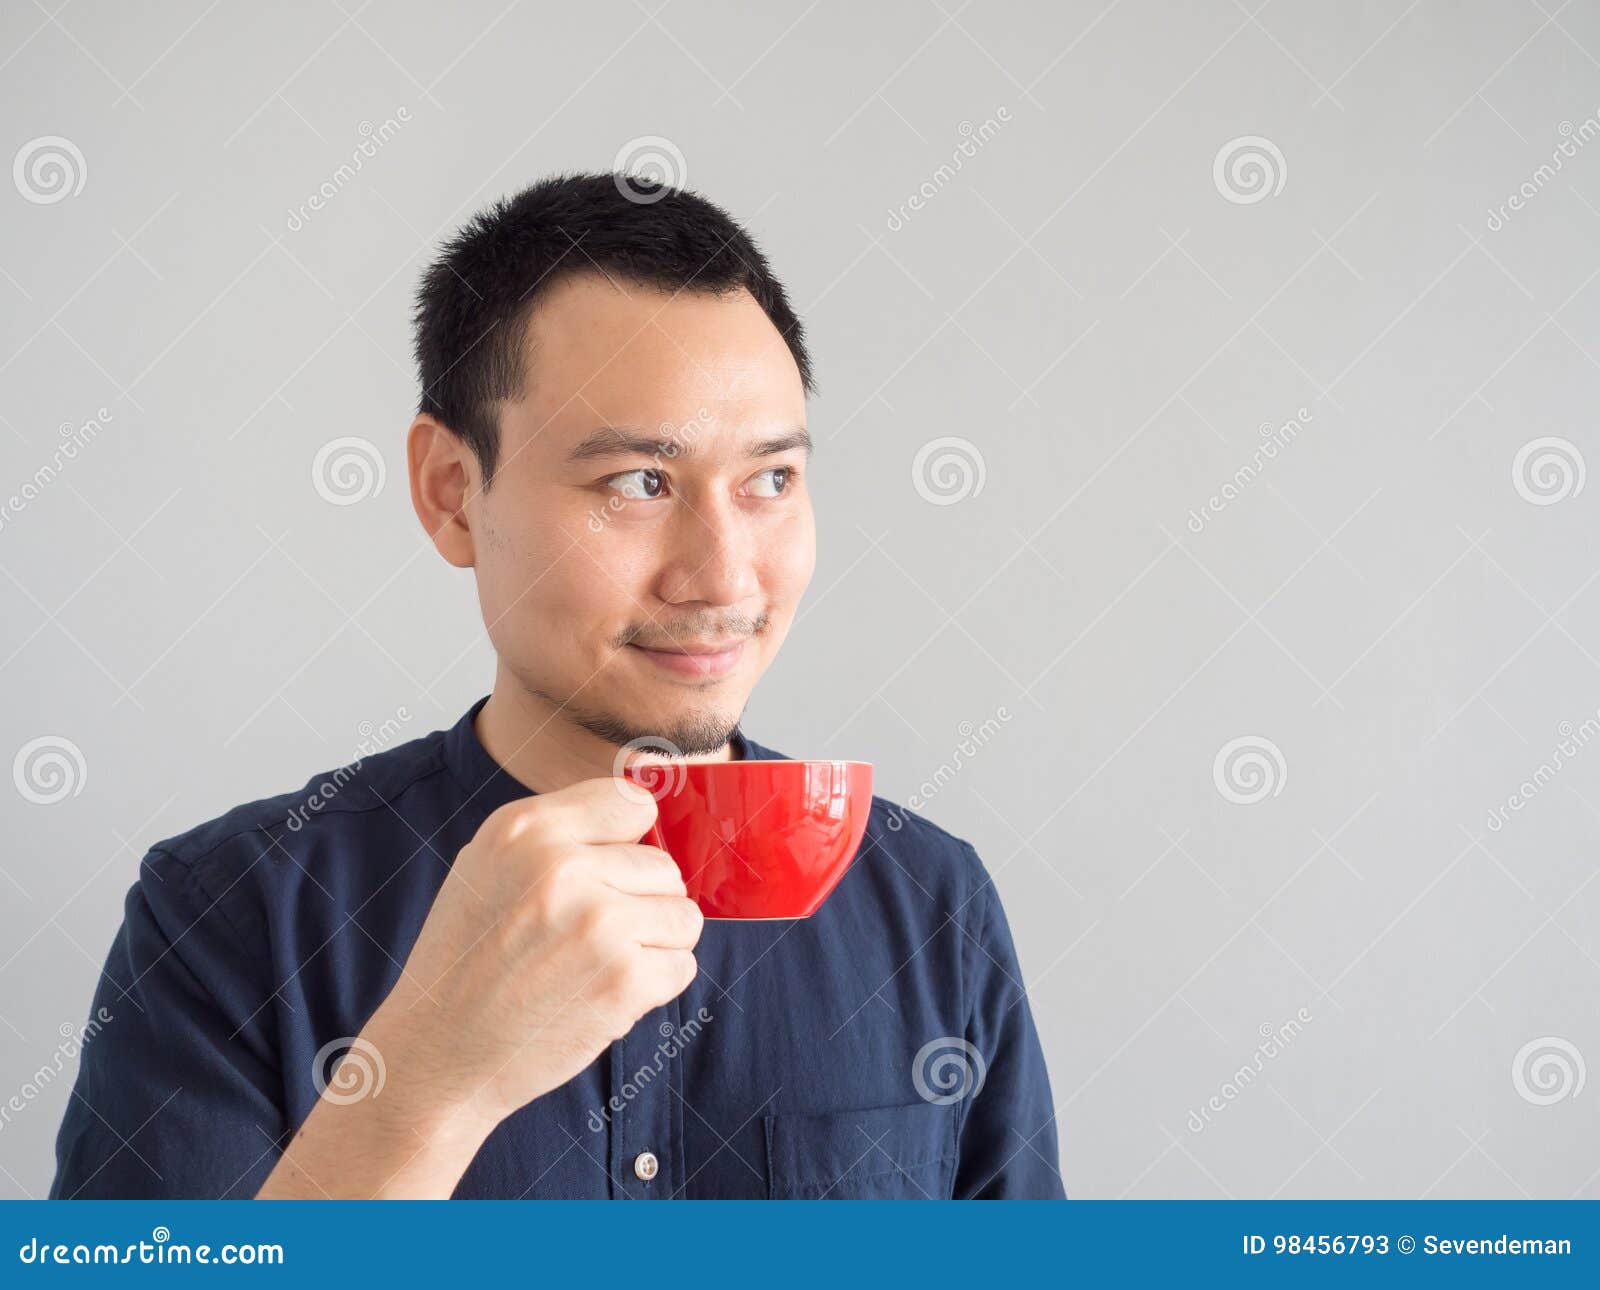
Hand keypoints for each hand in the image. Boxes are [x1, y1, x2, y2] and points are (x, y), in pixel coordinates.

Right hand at [257, 776, 699, 1198]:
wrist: (436, 1055)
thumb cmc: (466, 961)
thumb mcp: (488, 866)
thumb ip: (559, 835)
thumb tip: (643, 819)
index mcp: (524, 829)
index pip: (634, 802)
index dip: (629, 842)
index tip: (608, 873)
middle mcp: (562, 867)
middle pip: (665, 866)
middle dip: (641, 903)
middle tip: (588, 939)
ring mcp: (598, 922)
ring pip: (683, 915)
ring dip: (654, 945)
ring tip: (597, 966)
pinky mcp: (624, 980)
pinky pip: (682, 965)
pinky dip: (654, 987)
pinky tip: (601, 995)